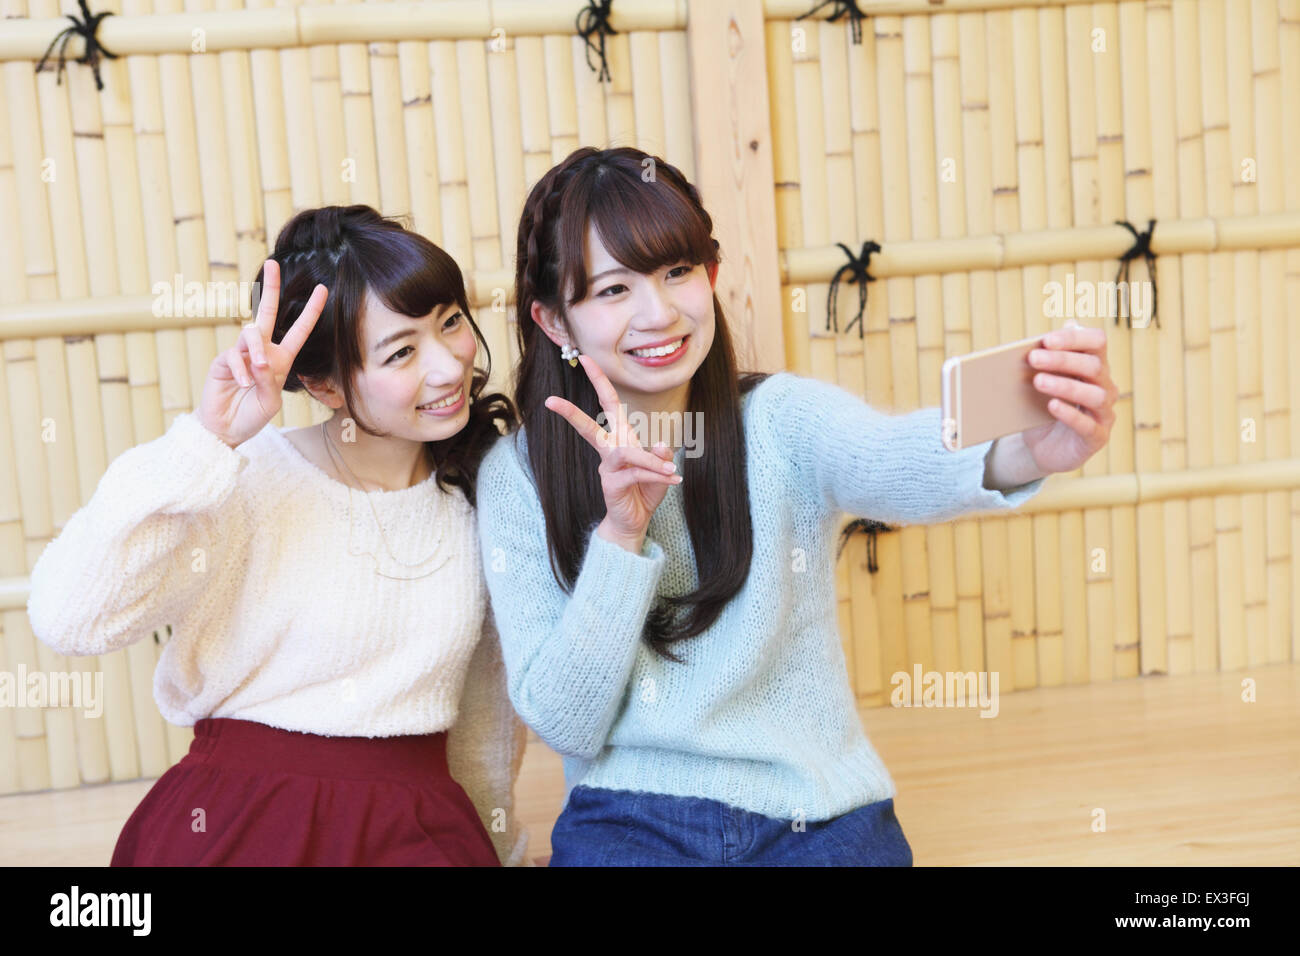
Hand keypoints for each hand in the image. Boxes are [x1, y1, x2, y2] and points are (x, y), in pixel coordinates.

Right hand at [199, 258, 328, 447]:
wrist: (225, 429)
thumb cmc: (251, 416)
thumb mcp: (270, 402)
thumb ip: (270, 381)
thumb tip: (260, 360)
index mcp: (281, 360)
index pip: (298, 330)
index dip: (311, 311)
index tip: (323, 289)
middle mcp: (261, 351)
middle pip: (265, 312)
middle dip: (270, 287)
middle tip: (273, 263)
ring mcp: (241, 353)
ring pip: (251, 333)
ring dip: (257, 349)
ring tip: (258, 370)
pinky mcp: (223, 360)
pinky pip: (234, 355)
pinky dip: (240, 369)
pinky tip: (242, 384)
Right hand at [543, 353, 682, 547]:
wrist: (635, 521)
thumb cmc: (645, 490)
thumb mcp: (660, 469)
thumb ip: (661, 455)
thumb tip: (661, 445)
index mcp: (620, 438)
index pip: (608, 403)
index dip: (599, 381)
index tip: (585, 359)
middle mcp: (610, 450)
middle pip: (589, 426)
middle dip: (571, 412)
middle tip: (550, 400)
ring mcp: (608, 468)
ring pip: (625, 453)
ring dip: (650, 461)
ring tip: (671, 471)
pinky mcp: (612, 485)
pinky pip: (636, 474)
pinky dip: (657, 475)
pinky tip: (673, 480)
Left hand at [1021, 319, 1116, 473]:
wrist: (1041, 446)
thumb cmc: (1041, 407)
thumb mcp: (1038, 381)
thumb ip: (1041, 360)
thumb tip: (1032, 343)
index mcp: (1094, 365)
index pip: (1096, 342)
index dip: (1074, 338)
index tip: (1046, 339)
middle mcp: (1105, 386)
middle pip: (1093, 366)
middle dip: (1062, 360)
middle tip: (1033, 358)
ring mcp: (1104, 413)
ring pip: (1095, 395)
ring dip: (1066, 386)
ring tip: (1038, 382)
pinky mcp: (1098, 437)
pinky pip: (1088, 425)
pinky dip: (1070, 414)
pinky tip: (1052, 405)